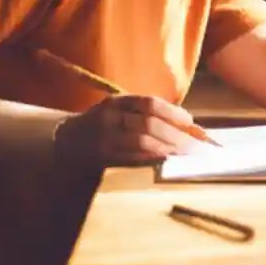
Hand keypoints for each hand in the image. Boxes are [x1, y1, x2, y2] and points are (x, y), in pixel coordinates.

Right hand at [53, 94, 205, 167]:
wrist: (68, 141)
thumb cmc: (104, 125)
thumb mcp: (120, 111)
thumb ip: (148, 115)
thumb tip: (188, 126)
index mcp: (117, 102)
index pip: (149, 103)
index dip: (173, 112)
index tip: (191, 122)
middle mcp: (110, 117)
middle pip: (149, 124)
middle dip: (176, 136)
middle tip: (197, 147)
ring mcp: (105, 138)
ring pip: (142, 142)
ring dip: (168, 149)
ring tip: (185, 155)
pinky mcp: (104, 157)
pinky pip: (133, 158)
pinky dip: (153, 160)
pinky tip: (167, 162)